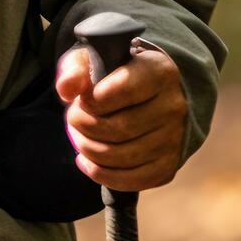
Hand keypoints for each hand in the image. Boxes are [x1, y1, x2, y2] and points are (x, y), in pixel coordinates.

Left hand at [55, 43, 187, 191]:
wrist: (152, 96)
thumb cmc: (116, 75)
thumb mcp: (94, 59)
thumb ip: (76, 68)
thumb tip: (66, 89)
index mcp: (160, 72)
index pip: (123, 91)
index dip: (92, 100)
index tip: (81, 99)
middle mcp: (173, 106)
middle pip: (120, 128)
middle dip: (85, 127)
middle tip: (73, 120)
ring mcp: (174, 139)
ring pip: (122, 157)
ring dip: (89, 151)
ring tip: (79, 138)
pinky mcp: (168, 166)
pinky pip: (132, 180)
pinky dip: (101, 174)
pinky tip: (86, 161)